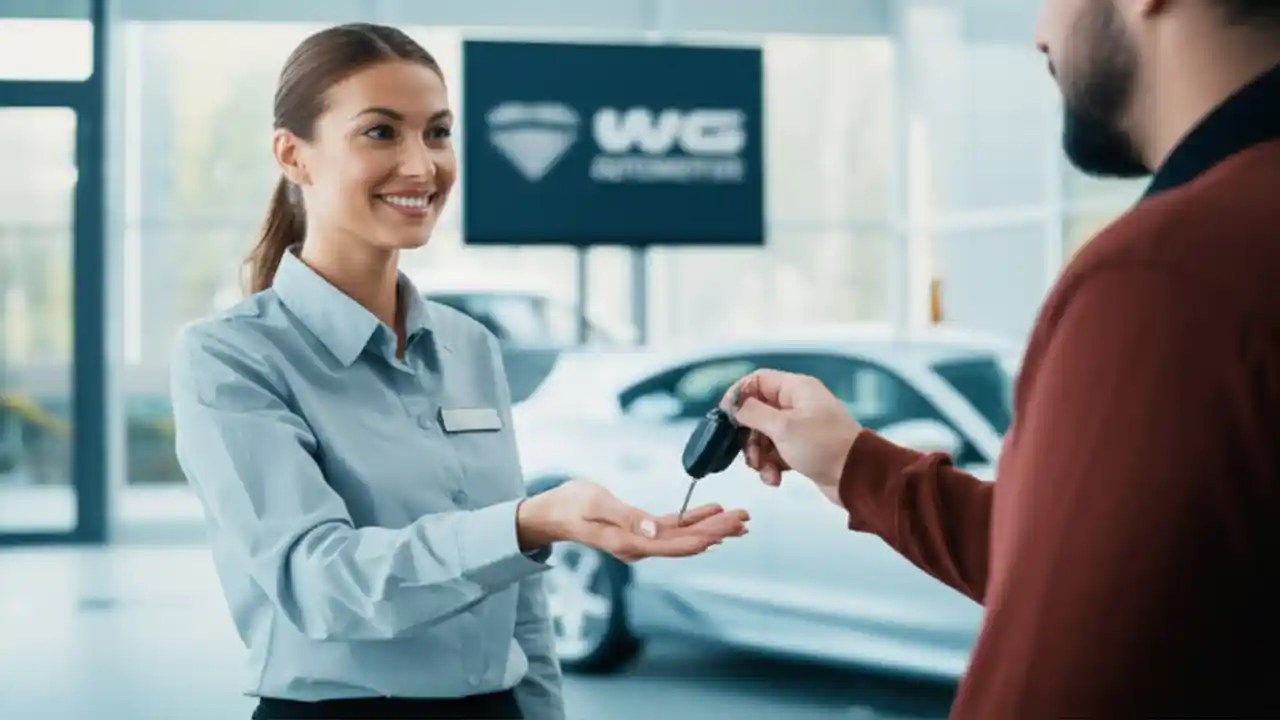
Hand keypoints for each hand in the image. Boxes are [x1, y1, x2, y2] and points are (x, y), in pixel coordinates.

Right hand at [517, 478, 749, 562]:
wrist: (551, 512)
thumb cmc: (571, 504)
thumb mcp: (597, 504)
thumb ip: (627, 518)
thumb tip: (655, 532)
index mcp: (631, 543)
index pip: (677, 543)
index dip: (706, 535)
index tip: (730, 526)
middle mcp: (640, 547)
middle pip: (686, 542)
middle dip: (718, 531)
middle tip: (746, 519)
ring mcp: (640, 540)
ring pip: (683, 536)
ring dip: (711, 527)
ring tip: (738, 519)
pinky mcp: (639, 530)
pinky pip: (671, 528)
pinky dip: (692, 520)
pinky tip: (711, 513)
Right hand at [720, 369, 861, 498]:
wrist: (857, 476)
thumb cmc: (824, 446)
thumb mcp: (783, 427)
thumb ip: (753, 413)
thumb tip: (735, 405)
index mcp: (796, 389)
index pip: (757, 381)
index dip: (739, 396)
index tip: (727, 416)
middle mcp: (798, 404)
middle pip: (757, 412)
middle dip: (748, 437)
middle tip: (750, 455)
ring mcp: (801, 427)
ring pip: (764, 436)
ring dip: (759, 456)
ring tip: (765, 472)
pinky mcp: (803, 448)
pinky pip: (776, 452)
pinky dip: (771, 466)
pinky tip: (775, 479)